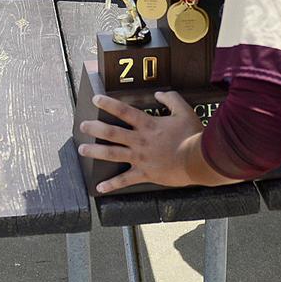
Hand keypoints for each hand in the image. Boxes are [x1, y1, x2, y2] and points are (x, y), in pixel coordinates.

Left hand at [78, 91, 204, 192]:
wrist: (198, 160)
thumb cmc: (192, 135)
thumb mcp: (185, 111)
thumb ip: (171, 99)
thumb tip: (159, 93)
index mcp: (148, 125)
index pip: (124, 111)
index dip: (108, 104)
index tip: (96, 99)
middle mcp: (140, 141)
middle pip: (111, 133)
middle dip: (95, 128)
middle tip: (82, 126)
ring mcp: (140, 158)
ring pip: (112, 154)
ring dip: (95, 152)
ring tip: (82, 149)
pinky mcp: (145, 174)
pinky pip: (125, 180)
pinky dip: (111, 185)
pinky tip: (99, 188)